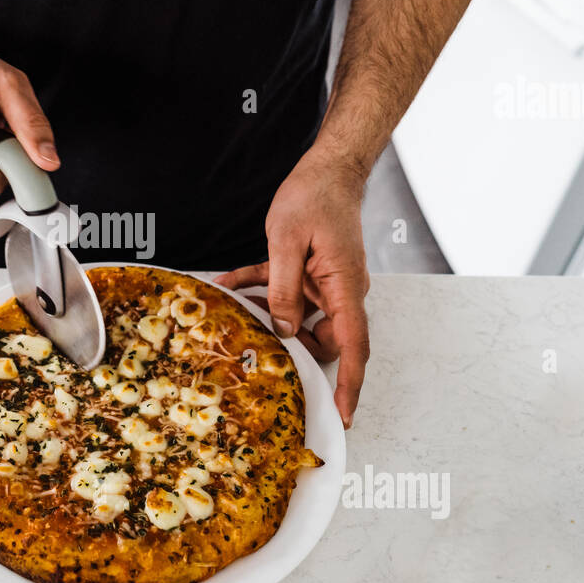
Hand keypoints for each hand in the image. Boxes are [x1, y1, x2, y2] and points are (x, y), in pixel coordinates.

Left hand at [216, 152, 370, 428]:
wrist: (327, 168)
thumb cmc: (314, 197)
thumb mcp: (286, 242)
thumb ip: (283, 288)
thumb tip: (284, 330)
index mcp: (345, 287)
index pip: (354, 345)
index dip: (350, 384)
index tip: (344, 414)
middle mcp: (342, 291)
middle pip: (323, 339)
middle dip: (290, 346)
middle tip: (254, 344)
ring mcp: (327, 283)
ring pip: (298, 317)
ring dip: (267, 314)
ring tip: (235, 308)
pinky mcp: (311, 273)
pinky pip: (286, 292)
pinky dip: (259, 289)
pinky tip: (229, 284)